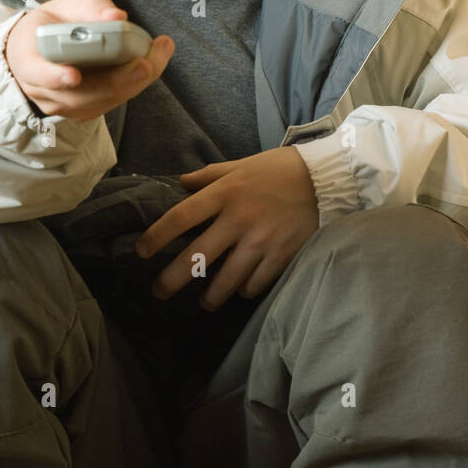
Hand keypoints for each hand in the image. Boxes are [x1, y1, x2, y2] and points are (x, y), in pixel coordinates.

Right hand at [4, 0, 174, 122]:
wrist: (38, 50)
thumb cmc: (53, 26)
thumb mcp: (65, 7)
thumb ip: (90, 9)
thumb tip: (117, 16)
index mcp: (29, 61)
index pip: (38, 73)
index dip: (55, 77)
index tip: (73, 75)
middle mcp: (43, 90)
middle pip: (80, 94)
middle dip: (117, 80)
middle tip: (147, 63)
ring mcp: (63, 105)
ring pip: (100, 101)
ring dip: (134, 82)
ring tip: (159, 56)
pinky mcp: (83, 110)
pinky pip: (110, 102)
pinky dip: (133, 84)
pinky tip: (153, 63)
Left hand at [135, 146, 319, 309]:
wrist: (326, 179)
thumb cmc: (278, 170)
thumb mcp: (241, 165)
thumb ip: (209, 175)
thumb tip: (181, 182)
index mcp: (225, 193)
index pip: (181, 217)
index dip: (157, 237)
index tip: (141, 252)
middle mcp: (239, 219)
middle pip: (196, 257)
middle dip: (172, 280)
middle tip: (159, 292)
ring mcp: (260, 241)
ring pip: (224, 281)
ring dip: (209, 297)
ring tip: (203, 302)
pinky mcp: (281, 256)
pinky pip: (253, 285)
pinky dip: (244, 290)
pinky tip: (240, 289)